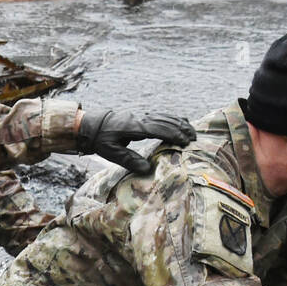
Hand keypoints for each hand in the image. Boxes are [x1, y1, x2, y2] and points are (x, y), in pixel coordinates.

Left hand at [76, 109, 195, 173]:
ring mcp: (141, 116)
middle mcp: (139, 119)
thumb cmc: (101, 140)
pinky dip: (172, 119)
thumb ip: (130, 160)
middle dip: (180, 129)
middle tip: (194, 138)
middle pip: (165, 121)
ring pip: (164, 116)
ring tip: (191, 131)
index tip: (185, 141)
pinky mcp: (141, 117)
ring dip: (179, 123)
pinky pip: (160, 116)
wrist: (92, 125)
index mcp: (133, 127)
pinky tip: (180, 123)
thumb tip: (147, 169)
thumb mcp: (112, 153)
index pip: (157, 128)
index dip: (173, 134)